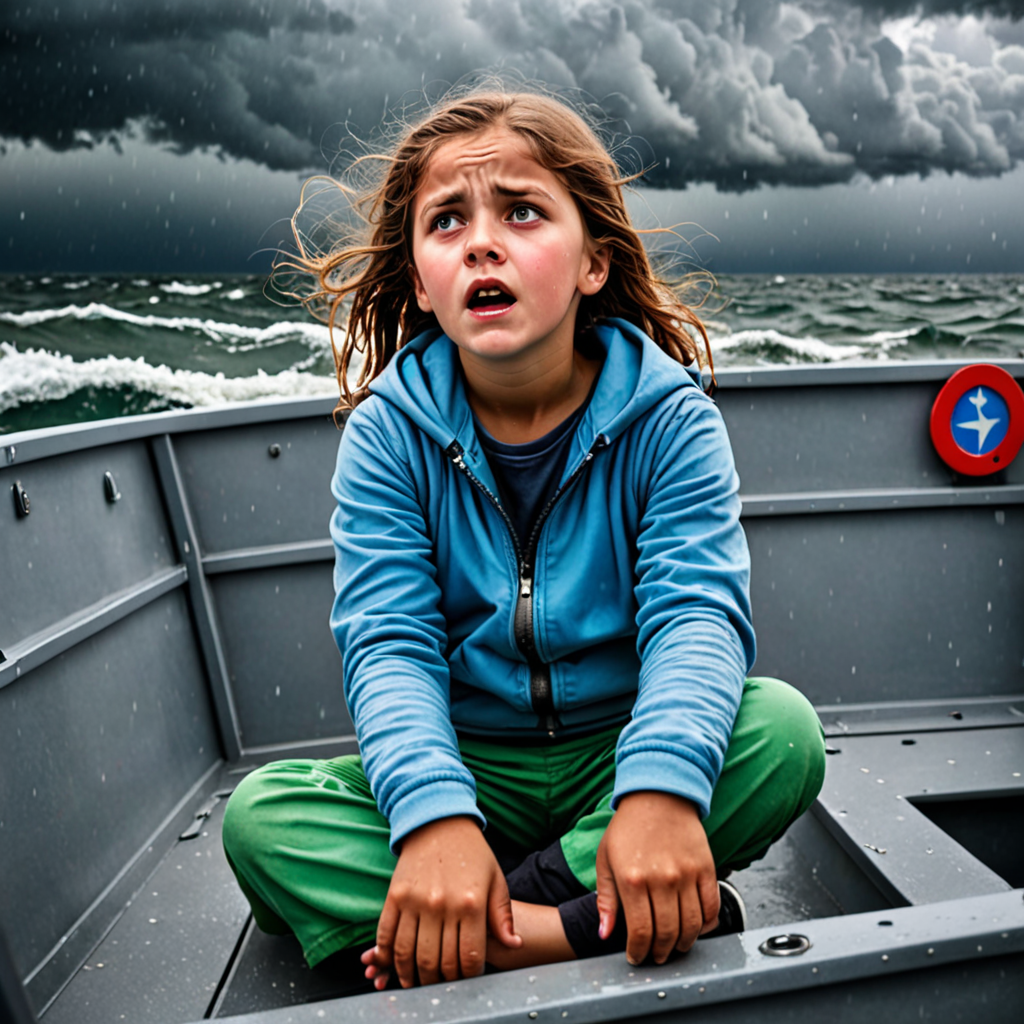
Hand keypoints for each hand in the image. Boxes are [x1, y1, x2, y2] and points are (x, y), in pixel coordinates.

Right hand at [360, 816, 520, 988]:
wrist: (439, 820)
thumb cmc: (471, 851)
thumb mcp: (495, 879)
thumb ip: (503, 915)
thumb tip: (514, 944)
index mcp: (471, 903)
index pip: (469, 958)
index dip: (468, 976)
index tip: (466, 978)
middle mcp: (442, 905)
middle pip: (438, 962)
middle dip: (441, 980)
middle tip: (442, 982)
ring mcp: (416, 901)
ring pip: (410, 955)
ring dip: (412, 975)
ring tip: (418, 980)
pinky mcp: (395, 896)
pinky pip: (386, 935)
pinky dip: (387, 955)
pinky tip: (395, 962)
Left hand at [594, 792, 718, 964]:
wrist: (658, 795)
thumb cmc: (628, 827)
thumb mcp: (605, 859)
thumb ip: (606, 899)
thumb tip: (604, 933)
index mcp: (632, 879)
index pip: (640, 932)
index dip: (639, 952)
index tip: (637, 957)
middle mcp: (661, 879)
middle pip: (667, 934)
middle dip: (660, 953)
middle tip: (656, 956)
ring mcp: (687, 875)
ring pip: (692, 926)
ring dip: (683, 943)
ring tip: (674, 946)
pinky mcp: (706, 869)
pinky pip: (711, 908)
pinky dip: (706, 925)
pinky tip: (695, 927)